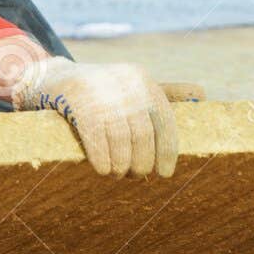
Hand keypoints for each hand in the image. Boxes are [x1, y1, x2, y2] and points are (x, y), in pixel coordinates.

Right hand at [11, 57, 178, 177]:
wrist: (51, 78)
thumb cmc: (100, 89)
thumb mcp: (133, 84)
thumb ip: (166, 90)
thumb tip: (203, 94)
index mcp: (143, 79)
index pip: (165, 120)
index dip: (168, 150)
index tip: (164, 173)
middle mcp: (126, 82)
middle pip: (143, 135)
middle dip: (142, 162)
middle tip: (136, 175)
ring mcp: (101, 92)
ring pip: (122, 140)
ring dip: (122, 166)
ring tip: (118, 174)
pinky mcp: (78, 103)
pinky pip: (97, 140)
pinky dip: (103, 160)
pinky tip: (104, 170)